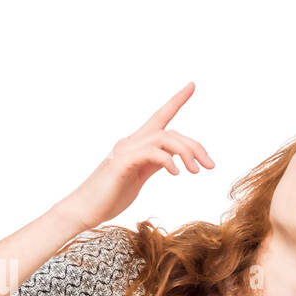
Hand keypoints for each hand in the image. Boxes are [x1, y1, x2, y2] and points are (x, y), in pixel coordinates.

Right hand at [53, 80, 214, 229]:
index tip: (192, 85)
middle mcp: (130, 142)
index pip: (160, 117)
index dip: (176, 100)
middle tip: (210, 165)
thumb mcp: (139, 177)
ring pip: (163, 138)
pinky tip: (176, 173)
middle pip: (170, 132)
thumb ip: (153, 164)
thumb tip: (171, 160)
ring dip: (185, 153)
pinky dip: (167, 160)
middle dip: (195, 146)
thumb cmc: (111, 196)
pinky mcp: (121, 163)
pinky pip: (150, 153)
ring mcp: (124, 151)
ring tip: (195, 171)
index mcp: (136, 144)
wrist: (85, 209)